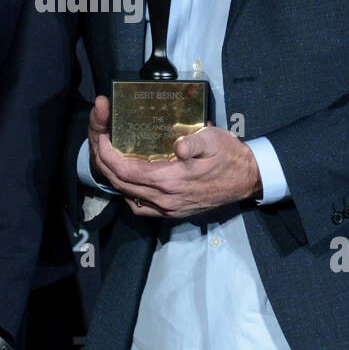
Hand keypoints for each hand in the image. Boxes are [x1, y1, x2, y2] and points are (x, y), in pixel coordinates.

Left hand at [88, 94, 261, 218]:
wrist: (248, 179)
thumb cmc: (230, 155)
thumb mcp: (214, 140)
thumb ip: (193, 142)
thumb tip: (178, 146)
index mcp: (170, 180)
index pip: (126, 170)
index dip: (108, 154)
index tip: (101, 137)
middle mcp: (165, 199)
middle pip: (121, 184)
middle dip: (105, 163)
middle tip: (100, 143)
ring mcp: (169, 209)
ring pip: (129, 197)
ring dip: (114, 179)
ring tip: (110, 159)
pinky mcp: (174, 213)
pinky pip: (142, 207)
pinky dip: (129, 193)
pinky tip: (129, 180)